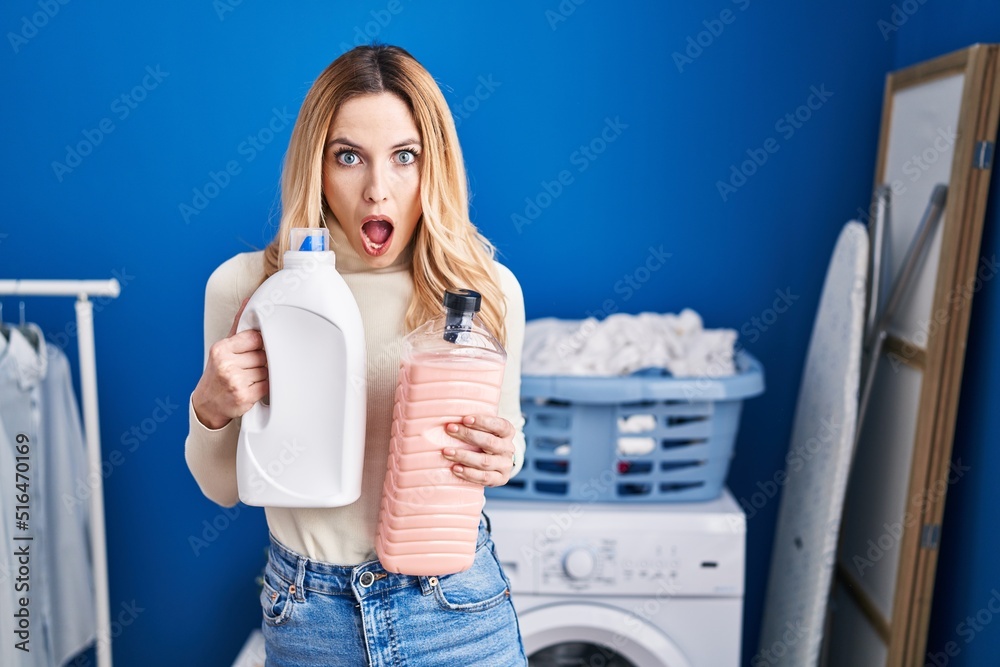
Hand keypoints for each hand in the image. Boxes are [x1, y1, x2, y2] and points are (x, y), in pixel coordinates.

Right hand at [192, 297, 268, 428]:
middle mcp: (226, 364)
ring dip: (263, 374)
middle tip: (250, 367)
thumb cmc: (218, 373)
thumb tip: (248, 302)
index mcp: (221, 349)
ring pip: (267, 370)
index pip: (255, 337)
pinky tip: (253, 387)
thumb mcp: (223, 348)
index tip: (256, 349)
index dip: (259, 344)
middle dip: (261, 361)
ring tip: (250, 378)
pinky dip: (265, 387)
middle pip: (263, 355)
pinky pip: (267, 385)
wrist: (207, 403)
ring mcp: (235, 381)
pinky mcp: (244, 396)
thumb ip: (238, 326)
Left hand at [442, 415, 515, 486]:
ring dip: (464, 456)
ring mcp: (505, 465)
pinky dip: (468, 473)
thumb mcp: (484, 430)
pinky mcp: (500, 479)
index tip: (465, 419)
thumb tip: (450, 417)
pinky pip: (484, 478)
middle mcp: (508, 448)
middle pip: (489, 442)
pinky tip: (455, 468)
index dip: (483, 421)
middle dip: (468, 435)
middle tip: (450, 429)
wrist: (495, 463)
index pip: (499, 425)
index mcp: (508, 433)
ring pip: (485, 462)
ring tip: (447, 452)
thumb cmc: (483, 441)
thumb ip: (473, 423)